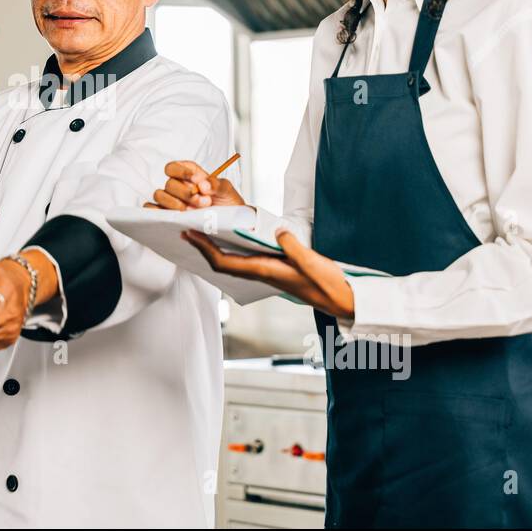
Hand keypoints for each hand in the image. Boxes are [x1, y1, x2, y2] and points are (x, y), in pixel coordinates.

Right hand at [146, 160, 245, 209]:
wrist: (230, 224)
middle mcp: (178, 187)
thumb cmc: (227, 204)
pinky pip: (152, 210)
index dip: (182, 172)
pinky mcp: (167, 216)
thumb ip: (217, 184)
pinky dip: (159, 213)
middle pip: (169, 184)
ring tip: (193, 212)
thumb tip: (202, 184)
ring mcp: (171, 201)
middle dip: (186, 193)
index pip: (173, 167)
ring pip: (159, 195)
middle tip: (205, 202)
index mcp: (189, 175)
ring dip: (176, 204)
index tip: (197, 181)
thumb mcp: (228, 191)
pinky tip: (177, 217)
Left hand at [181, 229, 354, 318]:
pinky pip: (246, 259)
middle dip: (203, 248)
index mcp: (266, 272)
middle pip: (223, 263)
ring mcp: (268, 272)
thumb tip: (276, 231)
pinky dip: (233, 248)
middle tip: (188, 230)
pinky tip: (232, 238)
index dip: (205, 249)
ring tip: (204, 232)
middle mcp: (262, 273)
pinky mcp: (276, 269)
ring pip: (233, 262)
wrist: (343, 300)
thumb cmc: (328, 284)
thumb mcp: (312, 262)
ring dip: (216, 248)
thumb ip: (293, 247)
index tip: (190, 234)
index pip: (225, 262)